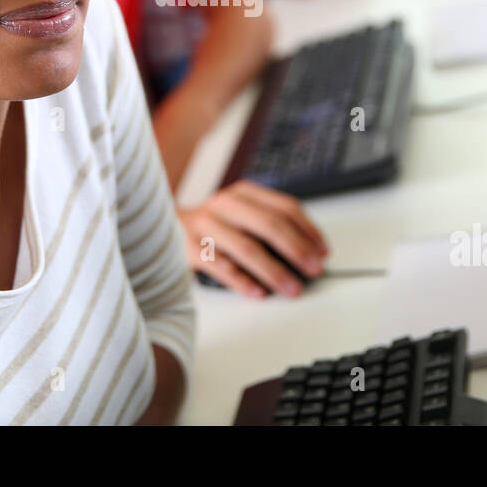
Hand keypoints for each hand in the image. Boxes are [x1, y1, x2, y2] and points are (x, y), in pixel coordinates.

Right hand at [178, 180, 328, 297]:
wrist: (164, 226)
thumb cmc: (214, 225)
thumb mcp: (242, 213)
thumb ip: (269, 225)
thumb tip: (308, 253)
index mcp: (244, 193)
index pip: (285, 207)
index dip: (308, 231)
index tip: (322, 252)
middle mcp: (224, 204)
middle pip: (269, 224)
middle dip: (296, 250)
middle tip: (313, 270)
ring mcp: (205, 224)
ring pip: (246, 247)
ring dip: (274, 271)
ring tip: (291, 288)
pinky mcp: (189, 247)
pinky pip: (221, 266)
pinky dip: (243, 282)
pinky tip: (259, 293)